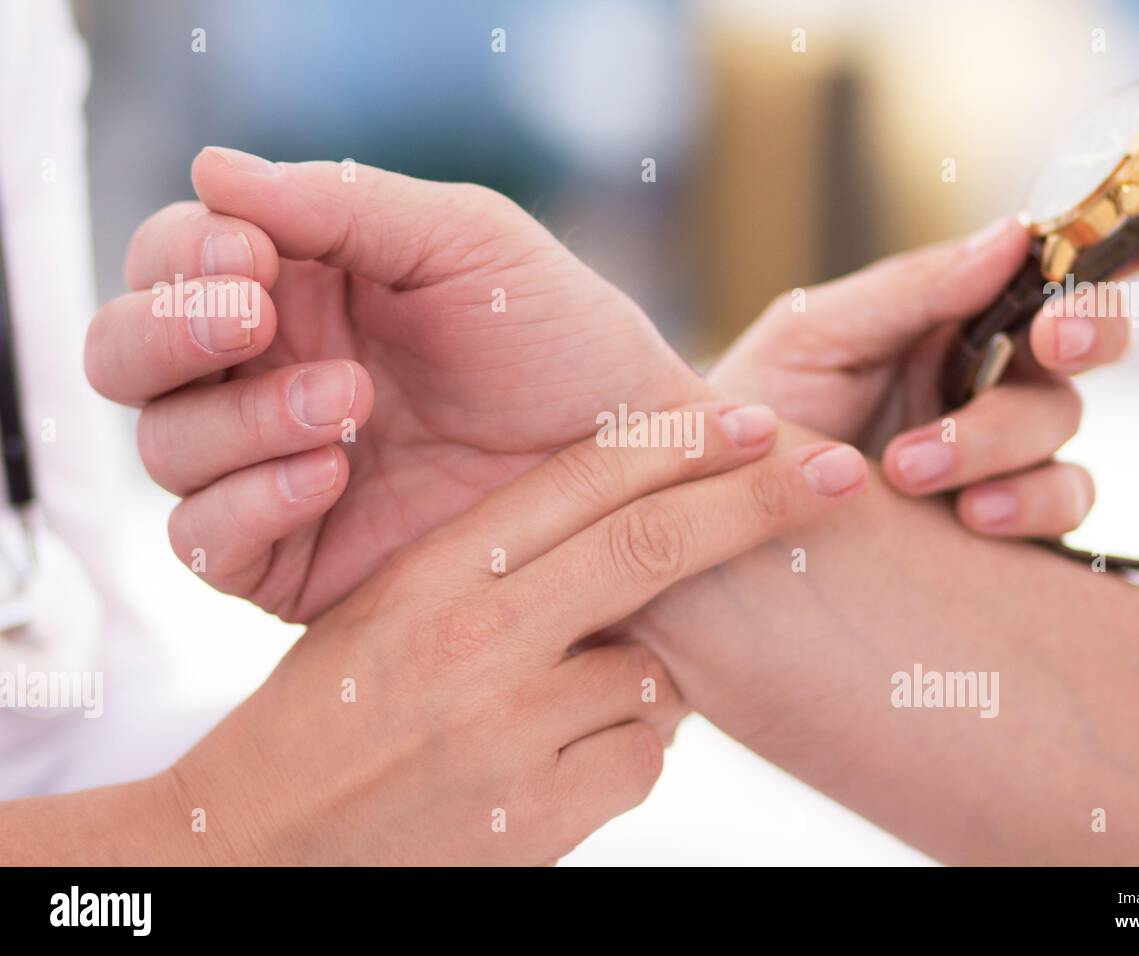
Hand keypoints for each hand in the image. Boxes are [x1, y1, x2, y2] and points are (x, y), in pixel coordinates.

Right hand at [86, 148, 708, 620]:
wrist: (633, 464)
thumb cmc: (563, 342)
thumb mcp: (469, 245)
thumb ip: (347, 204)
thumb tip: (209, 168)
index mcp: (296, 292)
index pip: (172, 260)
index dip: (185, 255)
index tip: (256, 256)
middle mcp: (264, 379)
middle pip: (127, 354)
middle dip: (167, 330)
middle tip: (252, 317)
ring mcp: (271, 471)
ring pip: (163, 446)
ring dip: (239, 416)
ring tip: (351, 402)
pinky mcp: (291, 558)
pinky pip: (204, 540)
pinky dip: (248, 502)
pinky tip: (331, 473)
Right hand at [159, 405, 865, 864]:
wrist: (263, 843)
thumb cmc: (331, 713)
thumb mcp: (391, 611)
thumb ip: (503, 569)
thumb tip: (640, 541)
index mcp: (428, 574)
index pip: (577, 483)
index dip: (677, 444)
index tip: (752, 420)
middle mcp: (472, 643)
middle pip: (649, 549)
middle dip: (758, 502)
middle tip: (840, 473)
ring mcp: (509, 734)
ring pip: (653, 676)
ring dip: (647, 676)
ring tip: (558, 701)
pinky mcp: (538, 819)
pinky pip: (638, 761)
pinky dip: (620, 752)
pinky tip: (547, 767)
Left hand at [709, 195, 1138, 537]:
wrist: (712, 506)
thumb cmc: (751, 409)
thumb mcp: (812, 334)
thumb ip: (910, 291)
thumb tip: (1011, 235)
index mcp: (950, 312)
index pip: (1053, 266)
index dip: (1131, 240)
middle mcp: (987, 374)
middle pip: (1085, 342)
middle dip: (1085, 333)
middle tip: (1047, 343)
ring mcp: (995, 449)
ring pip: (1062, 426)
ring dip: (1001, 441)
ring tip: (912, 467)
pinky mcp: (994, 516)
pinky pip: (1058, 505)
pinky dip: (1025, 506)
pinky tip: (968, 518)